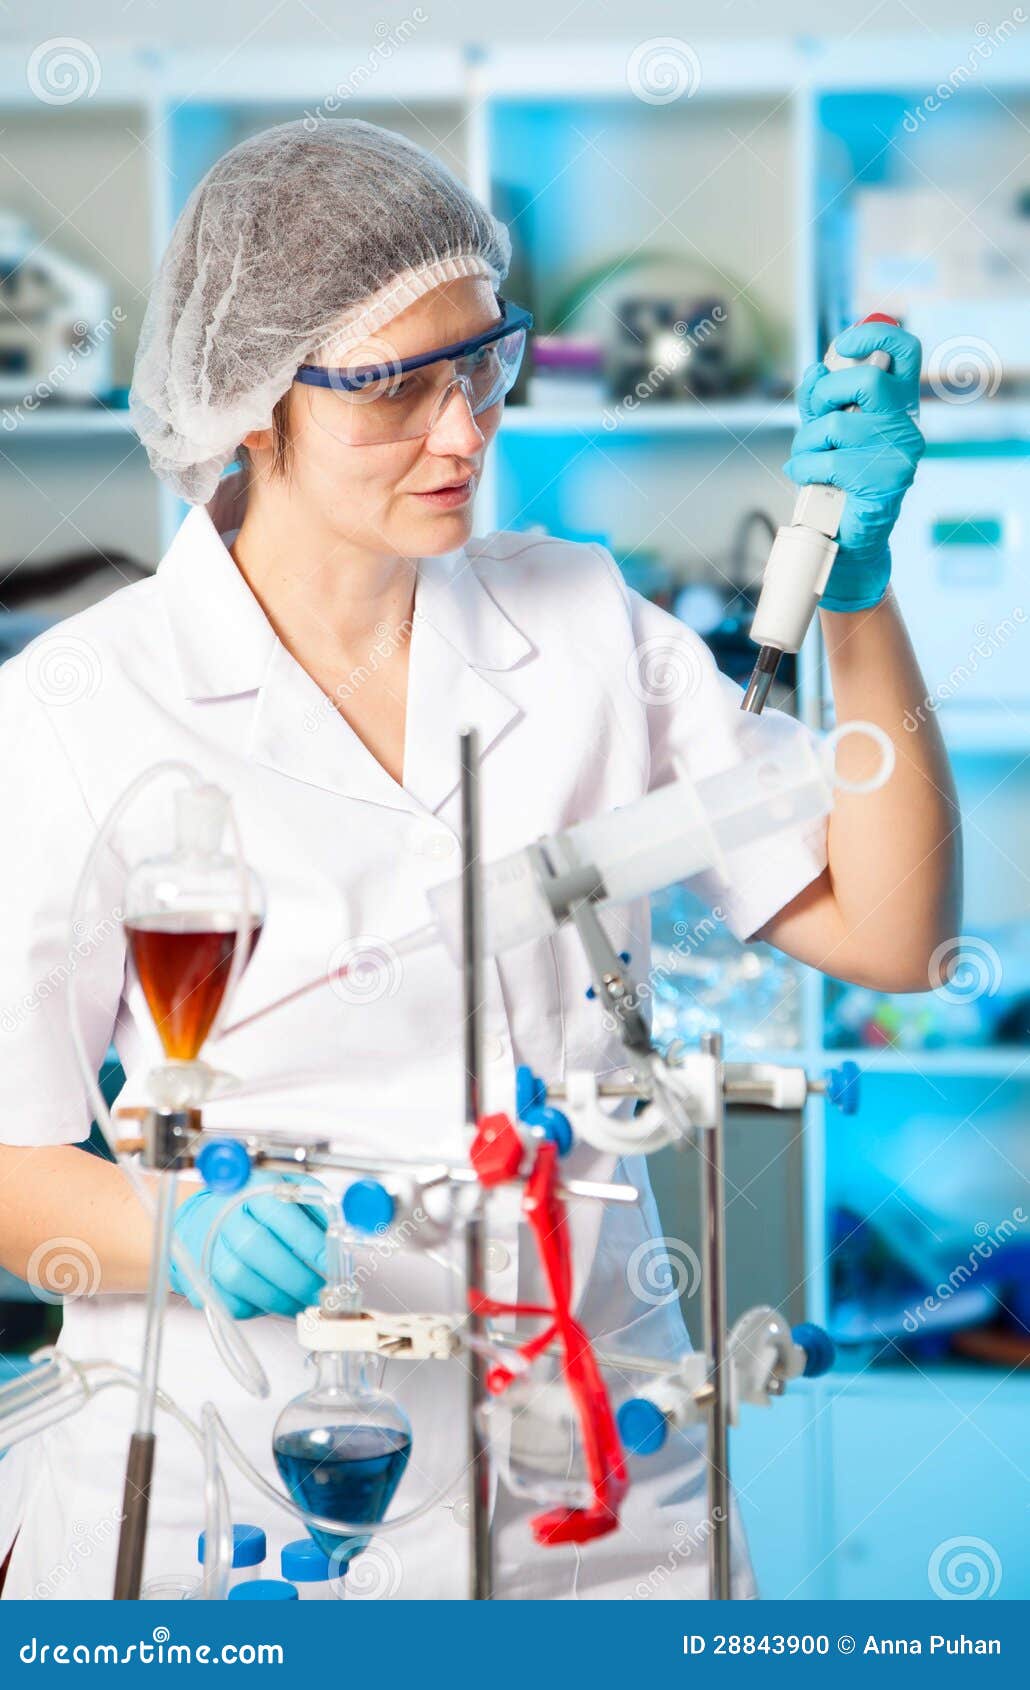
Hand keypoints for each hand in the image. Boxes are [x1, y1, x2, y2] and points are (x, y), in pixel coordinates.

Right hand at [169, 1172, 328, 1319]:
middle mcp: (227, 1216)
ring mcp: (210, 1247)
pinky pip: (230, 1300)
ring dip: (280, 1299)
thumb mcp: (290, 1189)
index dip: (308, 1242)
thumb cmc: (255, 1205)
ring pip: (242, 1280)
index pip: (280, 1213)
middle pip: (258, 1250)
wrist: (205, 1218)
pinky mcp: (202, 1277)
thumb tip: (343, 1236)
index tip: (330, 1263)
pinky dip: (257, 1306)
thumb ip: (318, 1208)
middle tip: (320, 1292)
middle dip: (297, 1278)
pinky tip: (273, 1299)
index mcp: (253, 1189)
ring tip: (302, 1301)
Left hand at [783, 321, 924, 611]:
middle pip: (866, 381)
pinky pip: (829, 461)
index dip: (876, 334)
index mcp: (897, 404)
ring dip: (806, 444)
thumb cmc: (838, 480)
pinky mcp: (887, 481)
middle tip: (815, 421)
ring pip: (836, 426)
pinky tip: (808, 479)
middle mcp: (906, 424)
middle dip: (824, 398)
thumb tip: (815, 369)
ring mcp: (900, 452)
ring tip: (807, 462)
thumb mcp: (825, 433)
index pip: (906, 350)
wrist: (849, 536)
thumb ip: (820, 402)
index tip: (845, 344)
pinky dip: (806, 470)